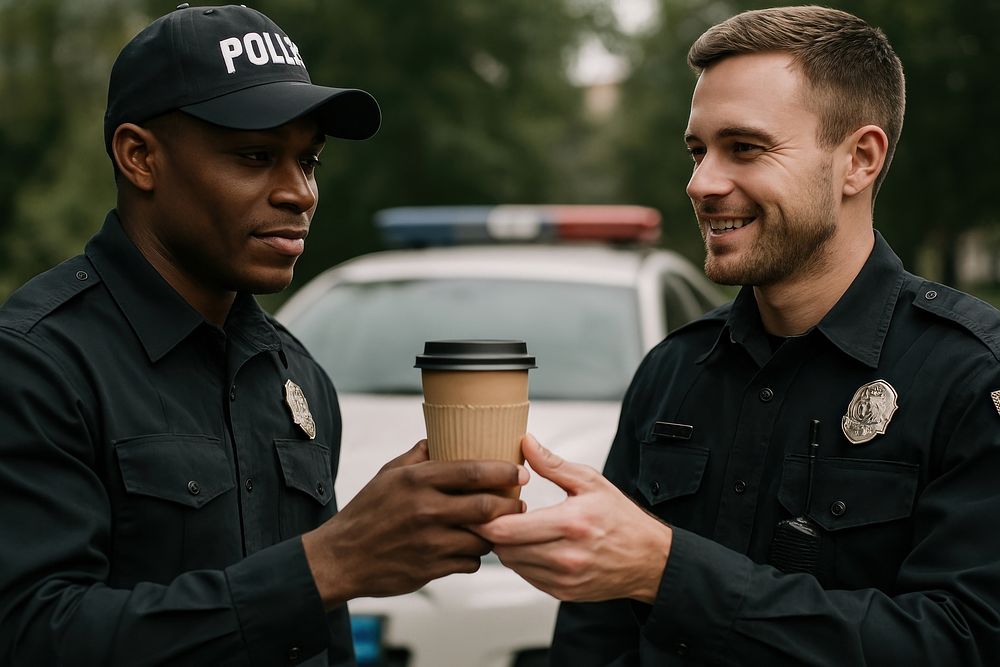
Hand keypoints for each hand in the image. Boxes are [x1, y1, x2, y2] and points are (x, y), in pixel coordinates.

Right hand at [303, 440, 526, 607]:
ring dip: (493, 533)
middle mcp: (426, 510)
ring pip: (483, 538)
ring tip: (494, 526)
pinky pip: (470, 562)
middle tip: (519, 502)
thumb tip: (440, 437)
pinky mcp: (432, 569)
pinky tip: (467, 548)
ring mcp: (430, 542)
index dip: (502, 471)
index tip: (519, 472)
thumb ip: (418, 456)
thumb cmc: (366, 512)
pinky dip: (474, 556)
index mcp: (417, 481)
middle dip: (511, 504)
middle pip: (487, 506)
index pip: (472, 471)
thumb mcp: (387, 475)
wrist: (341, 558)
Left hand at [473, 434, 671, 603]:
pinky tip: (531, 544)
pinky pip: (526, 577)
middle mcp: (566, 556)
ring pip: (512, 564)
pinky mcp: (563, 592)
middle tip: (490, 514)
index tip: (478, 506)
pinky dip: (522, 560)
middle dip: (491, 531)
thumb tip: (525, 443)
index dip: (484, 519)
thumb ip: (552, 464)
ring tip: (512, 527)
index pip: (507, 529)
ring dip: (506, 546)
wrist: (649, 560)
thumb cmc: (621, 519)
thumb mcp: (591, 482)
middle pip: (503, 549)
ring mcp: (564, 579)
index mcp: (571, 524)